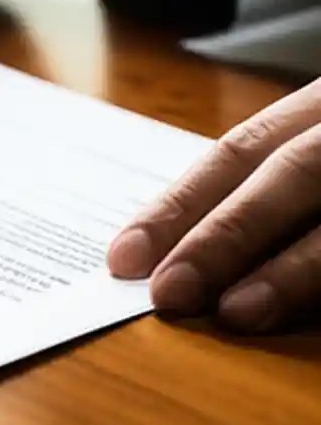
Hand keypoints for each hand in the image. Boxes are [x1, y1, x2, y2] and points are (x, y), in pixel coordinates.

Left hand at [107, 80, 320, 332]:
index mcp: (320, 106)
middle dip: (224, 234)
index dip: (179, 205)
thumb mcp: (312, 149)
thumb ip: (264, 187)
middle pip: (290, 173)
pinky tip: (314, 319)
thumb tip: (167, 254)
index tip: (123, 257)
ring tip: (237, 312)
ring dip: (291, 269)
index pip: (239, 152)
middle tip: (168, 292)